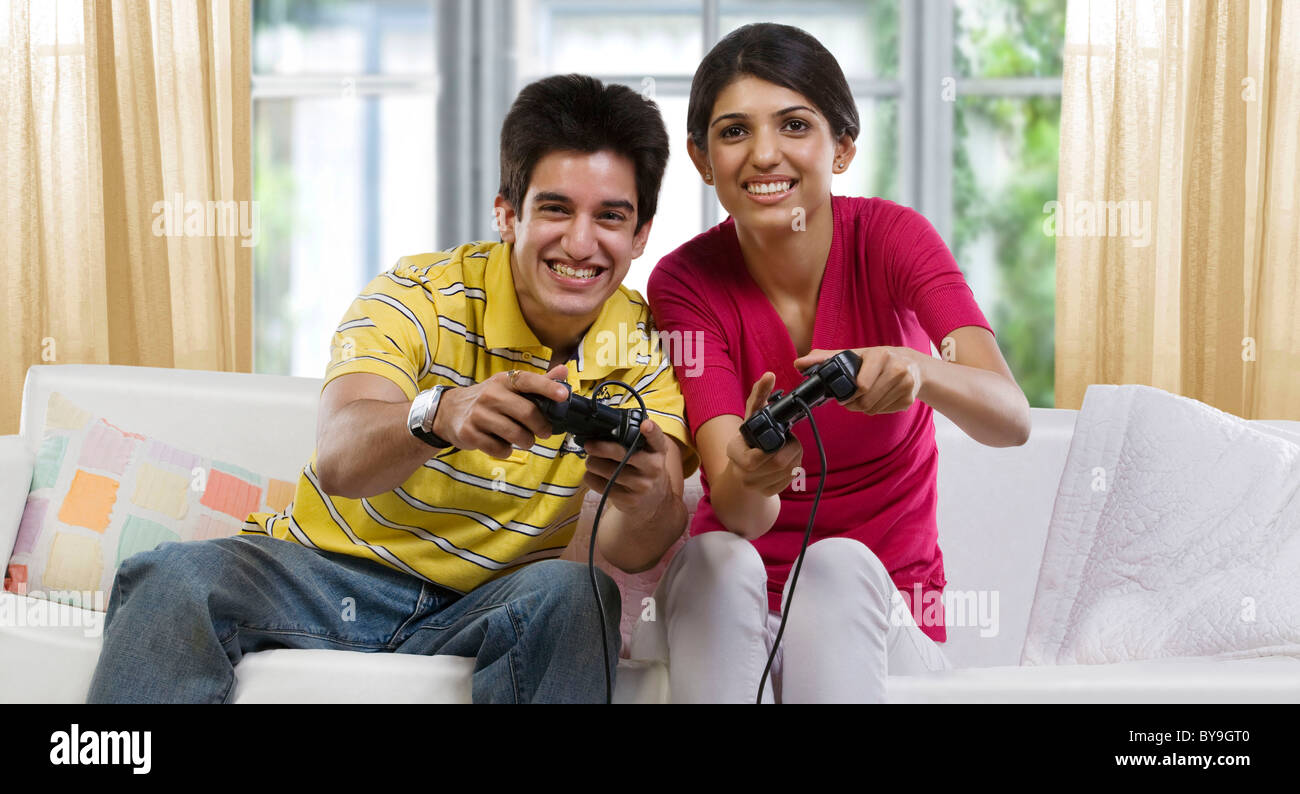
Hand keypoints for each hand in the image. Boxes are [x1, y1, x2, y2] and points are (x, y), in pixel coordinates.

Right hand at [432, 365, 569, 457]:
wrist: (450, 411)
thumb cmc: (489, 400)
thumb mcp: (509, 387)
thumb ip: (537, 382)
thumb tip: (563, 372)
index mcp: (504, 381)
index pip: (528, 380)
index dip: (548, 387)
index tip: (564, 396)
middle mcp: (490, 395)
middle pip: (527, 413)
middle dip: (541, 427)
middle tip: (545, 433)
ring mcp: (478, 414)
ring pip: (515, 434)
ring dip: (526, 442)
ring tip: (525, 440)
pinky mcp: (469, 433)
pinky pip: (499, 449)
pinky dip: (506, 451)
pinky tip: (503, 444)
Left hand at [581, 418, 675, 514]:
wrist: (653, 500)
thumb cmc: (643, 468)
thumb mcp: (648, 453)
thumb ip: (634, 439)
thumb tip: (603, 431)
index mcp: (658, 450)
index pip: (657, 438)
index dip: (651, 430)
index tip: (645, 425)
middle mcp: (653, 467)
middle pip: (623, 454)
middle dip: (601, 448)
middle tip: (589, 444)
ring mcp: (641, 485)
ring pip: (607, 470)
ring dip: (593, 463)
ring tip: (592, 461)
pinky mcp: (628, 499)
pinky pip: (600, 485)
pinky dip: (591, 477)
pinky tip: (594, 474)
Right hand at [724, 372, 803, 495]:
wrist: (743, 466)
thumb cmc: (750, 435)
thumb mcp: (752, 415)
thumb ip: (760, 395)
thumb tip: (769, 376)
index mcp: (734, 453)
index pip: (755, 459)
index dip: (772, 449)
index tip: (779, 438)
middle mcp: (742, 473)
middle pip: (779, 464)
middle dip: (791, 449)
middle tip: (789, 441)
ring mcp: (754, 486)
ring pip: (788, 472)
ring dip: (795, 457)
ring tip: (787, 449)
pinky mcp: (767, 493)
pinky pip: (789, 481)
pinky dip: (793, 469)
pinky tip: (786, 462)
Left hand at [793, 347, 922, 414]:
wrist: (912, 365)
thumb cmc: (877, 360)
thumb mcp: (854, 355)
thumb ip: (825, 358)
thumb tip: (799, 363)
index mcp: (881, 356)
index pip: (861, 386)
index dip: (849, 394)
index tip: (844, 393)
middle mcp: (897, 369)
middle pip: (866, 401)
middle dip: (854, 403)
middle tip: (853, 397)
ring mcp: (906, 385)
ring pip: (874, 409)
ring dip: (864, 407)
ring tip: (866, 396)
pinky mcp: (910, 399)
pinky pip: (884, 412)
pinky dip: (878, 408)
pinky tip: (880, 397)